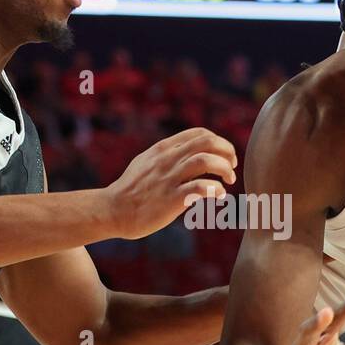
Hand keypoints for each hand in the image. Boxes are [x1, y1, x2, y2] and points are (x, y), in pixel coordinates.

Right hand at [105, 127, 237, 239]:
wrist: (112, 210)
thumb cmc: (130, 190)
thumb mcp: (146, 162)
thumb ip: (166, 155)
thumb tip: (187, 152)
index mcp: (164, 149)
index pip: (200, 133)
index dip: (219, 142)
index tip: (225, 157)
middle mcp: (168, 159)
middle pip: (207, 142)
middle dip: (227, 151)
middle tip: (232, 167)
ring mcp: (169, 178)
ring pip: (205, 160)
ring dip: (224, 169)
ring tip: (228, 181)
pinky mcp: (170, 199)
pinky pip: (199, 188)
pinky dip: (215, 189)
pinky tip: (218, 195)